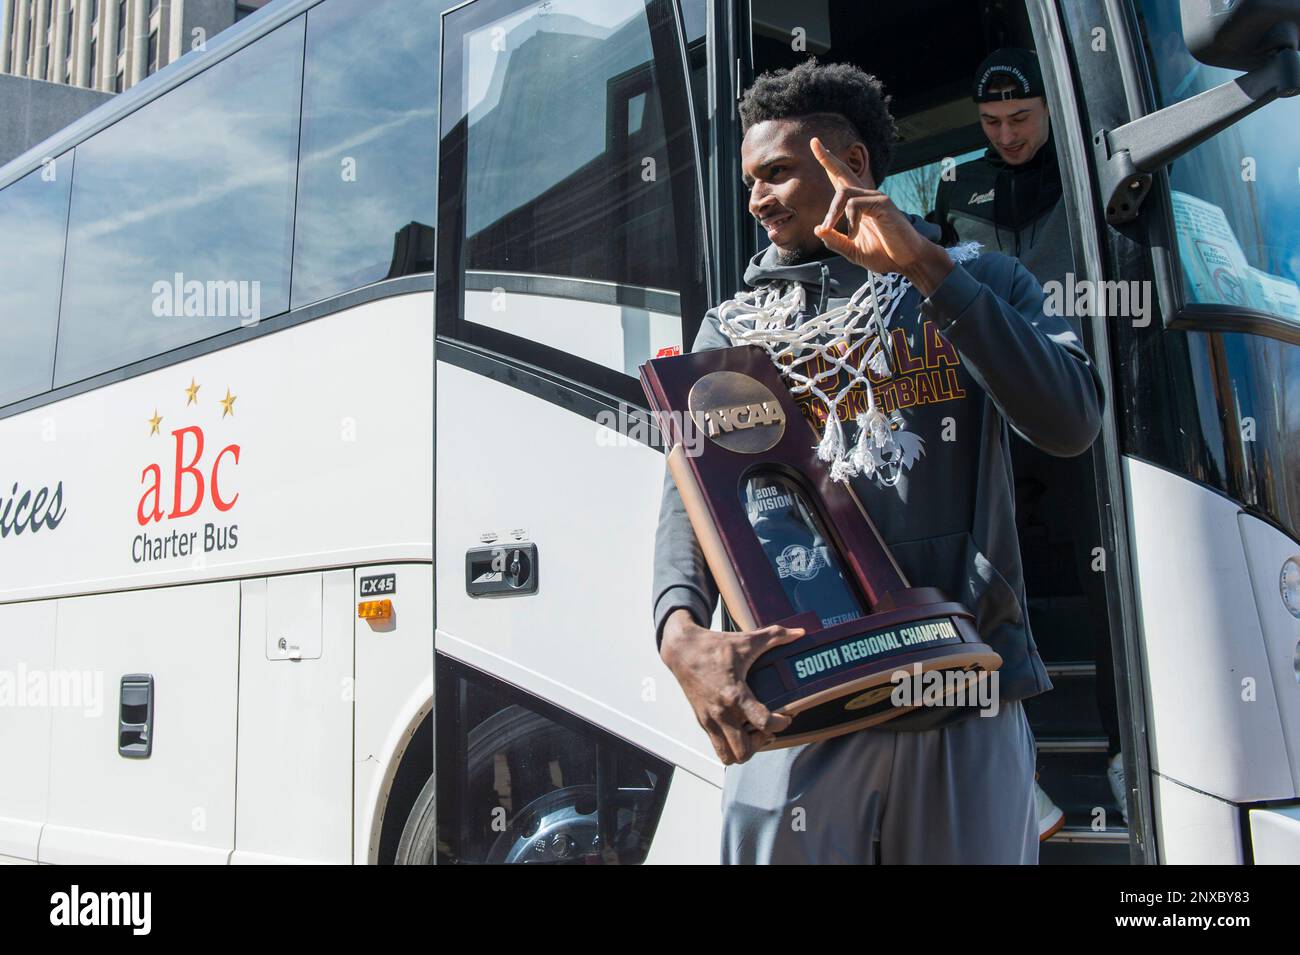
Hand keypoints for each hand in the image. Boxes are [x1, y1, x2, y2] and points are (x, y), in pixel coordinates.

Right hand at [660, 609, 804, 764]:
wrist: (682, 650)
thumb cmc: (714, 646)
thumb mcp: (745, 641)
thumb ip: (774, 636)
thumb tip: (799, 631)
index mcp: (734, 694)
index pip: (763, 722)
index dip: (780, 724)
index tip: (786, 716)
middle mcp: (721, 712)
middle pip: (744, 751)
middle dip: (760, 744)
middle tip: (767, 728)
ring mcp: (710, 720)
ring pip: (729, 756)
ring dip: (744, 749)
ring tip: (753, 732)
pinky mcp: (702, 722)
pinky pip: (718, 747)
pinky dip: (731, 744)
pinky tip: (740, 728)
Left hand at [809, 137, 953, 294]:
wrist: (907, 261)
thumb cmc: (884, 254)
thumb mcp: (853, 250)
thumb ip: (835, 241)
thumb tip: (818, 228)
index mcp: (858, 206)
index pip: (841, 180)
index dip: (829, 163)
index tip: (816, 144)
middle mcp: (866, 197)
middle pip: (844, 172)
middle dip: (827, 159)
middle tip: (814, 142)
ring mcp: (876, 198)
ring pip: (844, 194)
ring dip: (833, 213)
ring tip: (830, 228)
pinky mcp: (883, 204)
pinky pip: (856, 205)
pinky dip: (850, 221)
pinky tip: (854, 234)